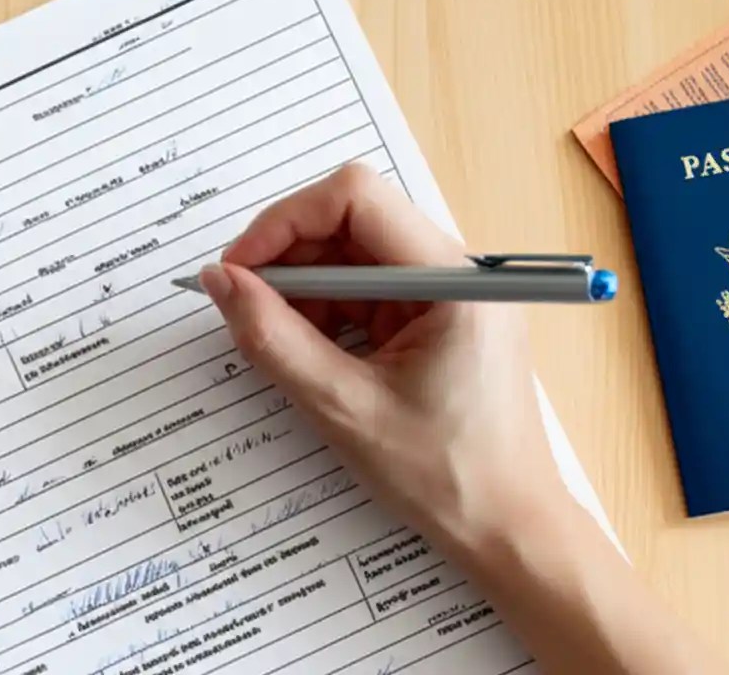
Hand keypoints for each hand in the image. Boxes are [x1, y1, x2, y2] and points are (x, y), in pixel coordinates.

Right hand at [201, 164, 573, 552]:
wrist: (508, 529)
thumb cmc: (446, 478)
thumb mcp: (343, 408)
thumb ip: (274, 338)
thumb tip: (221, 283)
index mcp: (453, 281)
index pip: (356, 199)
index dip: (285, 221)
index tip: (239, 268)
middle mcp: (457, 272)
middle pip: (353, 220)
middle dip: (289, 257)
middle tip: (243, 305)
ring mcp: (449, 294)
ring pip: (355, 255)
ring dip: (305, 288)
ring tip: (279, 342)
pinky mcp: (437, 319)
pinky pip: (369, 290)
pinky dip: (328, 312)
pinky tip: (309, 352)